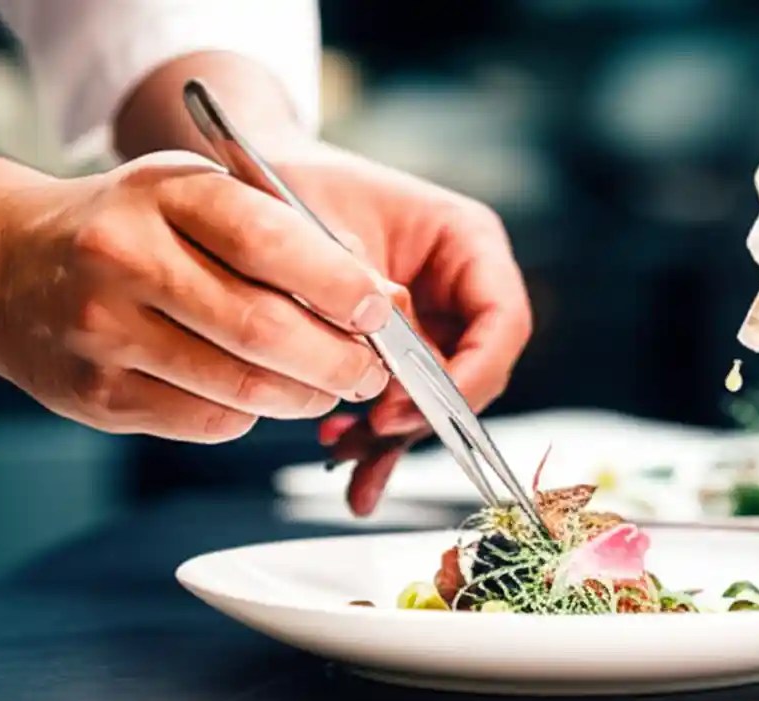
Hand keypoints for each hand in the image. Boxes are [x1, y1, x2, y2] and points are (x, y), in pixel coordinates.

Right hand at [0, 151, 396, 441]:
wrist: (11, 262)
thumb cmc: (133, 226)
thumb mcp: (205, 195)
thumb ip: (291, 234)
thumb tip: (379, 295)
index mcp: (166, 193)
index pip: (270, 241)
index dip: (339, 285)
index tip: (378, 310)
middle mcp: (127, 258)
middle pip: (263, 328)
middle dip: (340, 360)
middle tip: (372, 368)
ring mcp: (106, 331)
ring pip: (244, 388)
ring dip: (307, 396)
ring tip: (330, 385)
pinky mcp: (100, 395)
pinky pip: (210, 423)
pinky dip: (253, 415)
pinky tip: (260, 393)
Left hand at [258, 142, 531, 515]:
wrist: (255, 183)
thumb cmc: (296, 183)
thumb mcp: (321, 227)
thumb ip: (358, 289)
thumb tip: (383, 352)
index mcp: (468, 240)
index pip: (502, 320)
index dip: (471, 373)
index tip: (414, 404)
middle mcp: (462, 285)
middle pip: (474, 368)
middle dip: (427, 413)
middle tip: (373, 433)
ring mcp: (434, 322)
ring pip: (438, 396)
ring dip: (397, 436)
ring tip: (349, 459)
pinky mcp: (402, 351)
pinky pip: (402, 399)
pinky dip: (376, 434)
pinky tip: (348, 455)